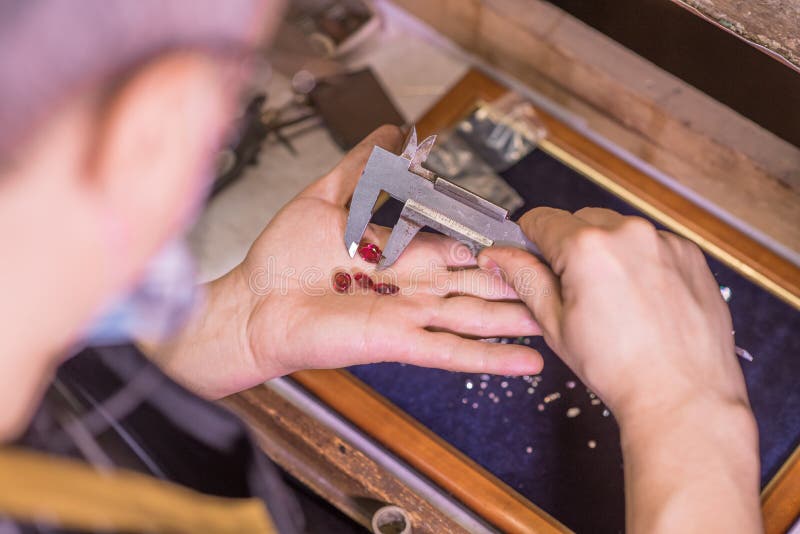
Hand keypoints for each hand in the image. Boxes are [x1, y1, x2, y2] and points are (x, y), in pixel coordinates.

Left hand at [153, 126, 541, 398]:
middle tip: (565, 277)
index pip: (462, 240)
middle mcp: (414, 282)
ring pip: (477, 316)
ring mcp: (409, 313)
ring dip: (519, 320)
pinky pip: (449, 350)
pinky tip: (528, 362)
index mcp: (404, 249)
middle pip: (481, 281)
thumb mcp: (328, 197)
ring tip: (562, 322)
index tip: (534, 232)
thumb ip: (363, 166)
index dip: (497, 237)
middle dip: (521, 279)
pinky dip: (490, 358)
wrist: (255, 303)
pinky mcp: (396, 340)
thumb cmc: (285, 257)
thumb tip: (390, 129)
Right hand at [478, 207, 759, 532]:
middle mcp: (628, 234)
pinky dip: (639, 262)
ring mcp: (663, 242)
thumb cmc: (620, 368)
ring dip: (606, 252)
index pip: (541, 219)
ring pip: (617, 231)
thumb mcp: (555, 323)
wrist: (682, 396)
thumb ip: (524, 278)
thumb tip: (501, 257)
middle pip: (581, 221)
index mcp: (588, 248)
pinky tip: (638, 299)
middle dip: (569, 246)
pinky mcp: (689, 255)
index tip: (530, 256)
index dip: (529, 239)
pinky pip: (650, 244)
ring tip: (610, 299)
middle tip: (571, 289)